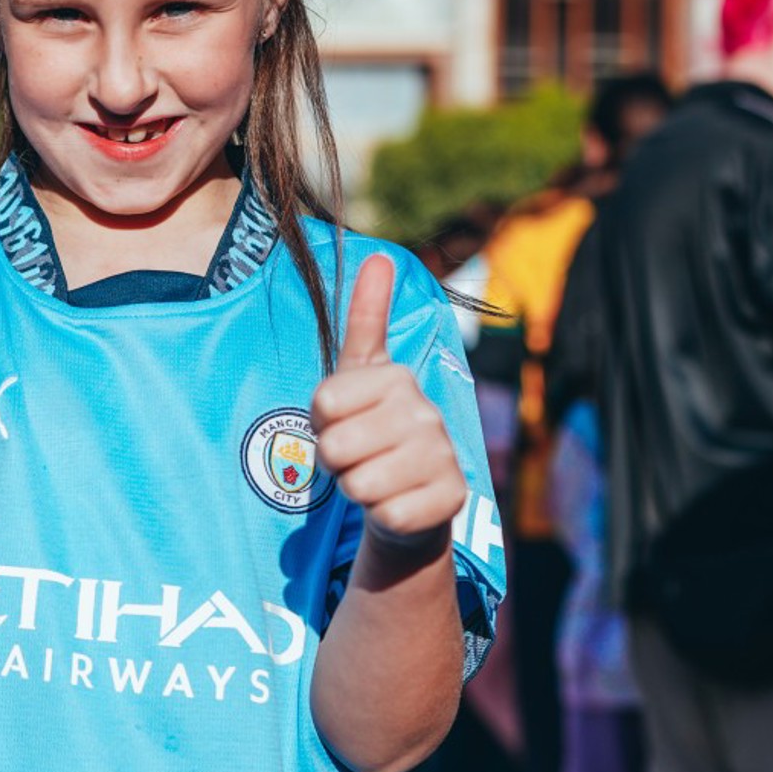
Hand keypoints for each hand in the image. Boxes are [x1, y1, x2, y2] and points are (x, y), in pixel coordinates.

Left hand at [311, 256, 466, 552]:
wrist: (407, 493)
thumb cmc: (371, 428)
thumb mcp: (359, 373)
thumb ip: (365, 318)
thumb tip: (379, 255)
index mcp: (396, 378)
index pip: (322, 404)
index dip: (321, 422)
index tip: (342, 421)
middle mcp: (426, 413)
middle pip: (335, 447)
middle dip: (334, 460)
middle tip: (358, 455)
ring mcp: (443, 456)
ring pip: (358, 484)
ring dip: (356, 488)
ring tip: (376, 477)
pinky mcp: (452, 499)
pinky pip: (387, 514)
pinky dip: (382, 516)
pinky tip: (397, 502)